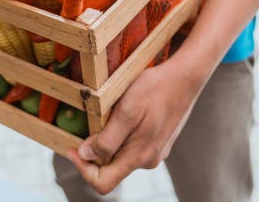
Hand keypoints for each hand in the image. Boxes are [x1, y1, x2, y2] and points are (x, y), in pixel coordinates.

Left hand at [67, 62, 202, 194]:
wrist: (186, 76)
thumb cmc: (156, 89)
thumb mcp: (127, 110)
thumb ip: (107, 139)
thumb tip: (85, 155)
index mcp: (138, 157)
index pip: (103, 183)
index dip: (83, 169)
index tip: (72, 148)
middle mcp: (148, 160)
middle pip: (111, 169)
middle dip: (95, 152)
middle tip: (86, 127)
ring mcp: (155, 151)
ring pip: (122, 155)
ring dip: (109, 141)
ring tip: (107, 116)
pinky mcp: (159, 141)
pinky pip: (133, 145)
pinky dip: (122, 134)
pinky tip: (124, 113)